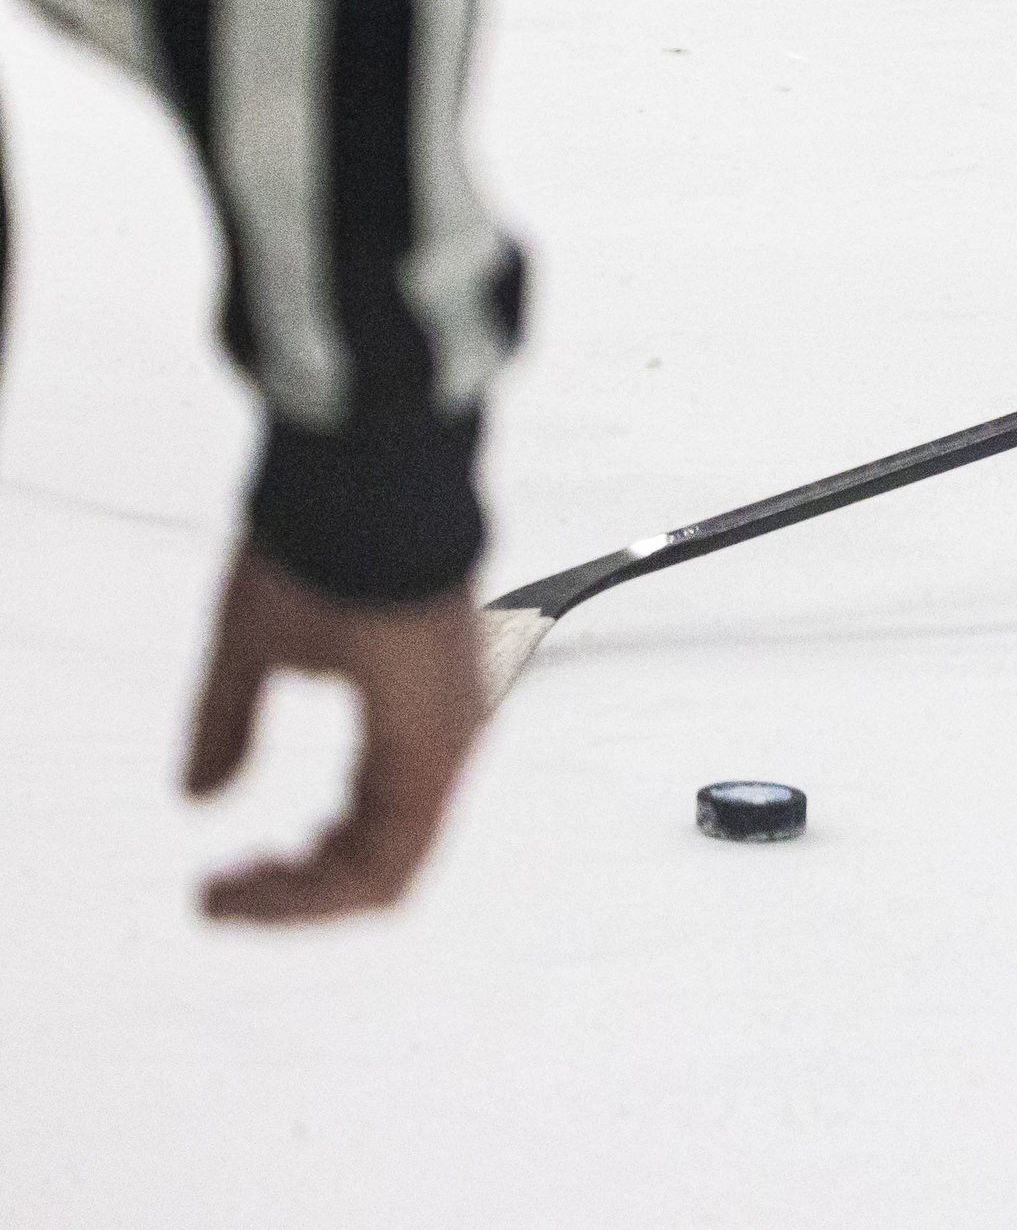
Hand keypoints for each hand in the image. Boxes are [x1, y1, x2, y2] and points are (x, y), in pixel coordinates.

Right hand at [184, 542, 486, 924]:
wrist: (365, 487)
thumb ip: (233, 722)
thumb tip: (201, 791)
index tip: (221, 882)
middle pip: (379, 864)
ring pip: (386, 867)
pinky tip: (256, 880)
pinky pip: (393, 851)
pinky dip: (322, 881)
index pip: (369, 837)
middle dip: (293, 894)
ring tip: (227, 894)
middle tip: (220, 896)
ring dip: (301, 894)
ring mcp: (447, 741)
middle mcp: (444, 737)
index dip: (297, 877)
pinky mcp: (437, 741)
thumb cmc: (324, 545)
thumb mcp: (258, 648)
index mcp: (414, 718)